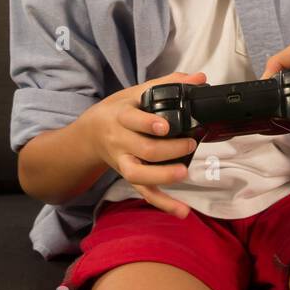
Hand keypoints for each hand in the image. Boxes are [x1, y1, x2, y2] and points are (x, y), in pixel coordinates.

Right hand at [81, 70, 205, 218]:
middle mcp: (120, 141)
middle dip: (168, 150)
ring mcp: (123, 162)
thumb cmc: (118, 111)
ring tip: (183, 172)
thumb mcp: (135, 92)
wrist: (89, 135)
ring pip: (138, 174)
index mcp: (120, 117)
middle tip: (190, 144)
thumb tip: (199, 78)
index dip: (147, 124)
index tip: (166, 126)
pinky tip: (182, 211)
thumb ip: (168, 83)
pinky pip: (145, 193)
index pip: (132, 120)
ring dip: (162, 176)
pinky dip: (163, 203)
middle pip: (142, 149)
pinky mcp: (130, 176)